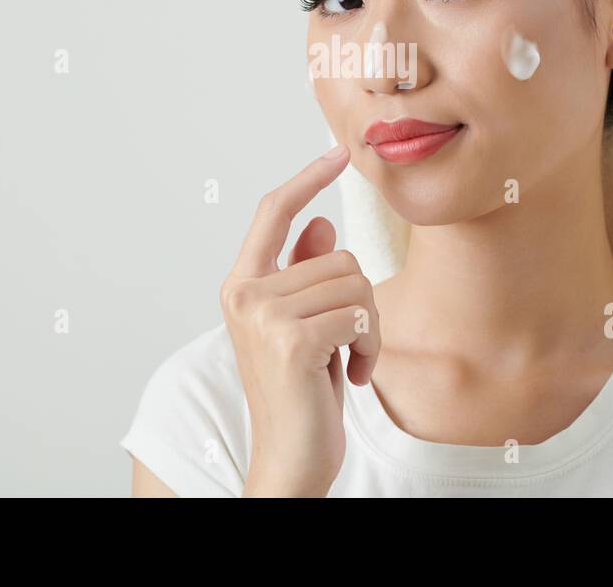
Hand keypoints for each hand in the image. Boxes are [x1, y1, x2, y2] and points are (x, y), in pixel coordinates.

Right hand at [220, 145, 380, 496]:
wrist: (290, 460)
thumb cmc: (298, 395)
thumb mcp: (303, 326)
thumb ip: (302, 276)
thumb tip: (322, 224)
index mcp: (242, 285)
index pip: (274, 212)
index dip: (308, 178)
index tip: (339, 152)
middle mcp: (245, 294)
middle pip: (338, 255)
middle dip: (360, 301)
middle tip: (348, 346)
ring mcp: (265, 316)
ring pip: (355, 283)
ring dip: (369, 328)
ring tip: (347, 362)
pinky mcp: (293, 340)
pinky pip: (360, 315)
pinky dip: (370, 348)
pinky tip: (350, 377)